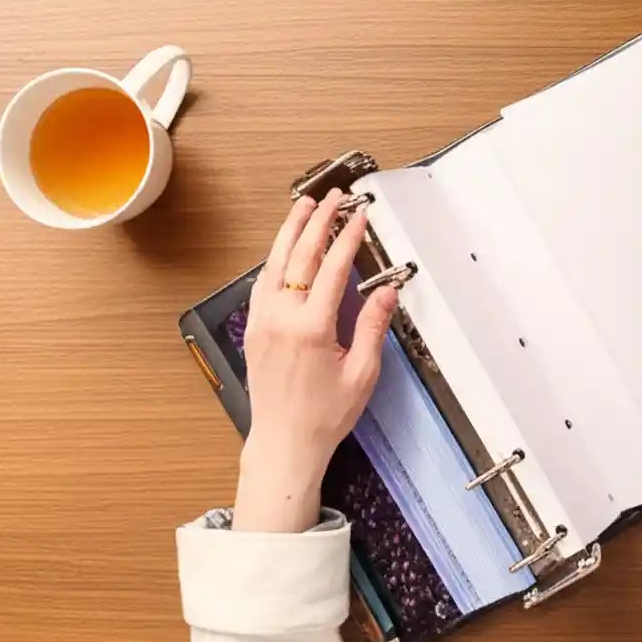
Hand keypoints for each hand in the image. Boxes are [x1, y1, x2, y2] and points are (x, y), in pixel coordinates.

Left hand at [233, 190, 397, 532]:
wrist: (284, 443)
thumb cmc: (323, 416)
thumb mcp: (361, 373)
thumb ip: (373, 327)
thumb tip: (387, 292)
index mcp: (311, 329)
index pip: (332, 268)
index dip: (347, 238)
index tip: (358, 216)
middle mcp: (281, 318)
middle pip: (300, 256)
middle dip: (318, 221)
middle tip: (332, 198)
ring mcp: (263, 322)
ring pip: (274, 263)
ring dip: (290, 231)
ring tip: (304, 207)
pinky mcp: (254, 330)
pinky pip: (262, 283)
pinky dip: (275, 259)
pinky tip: (283, 248)